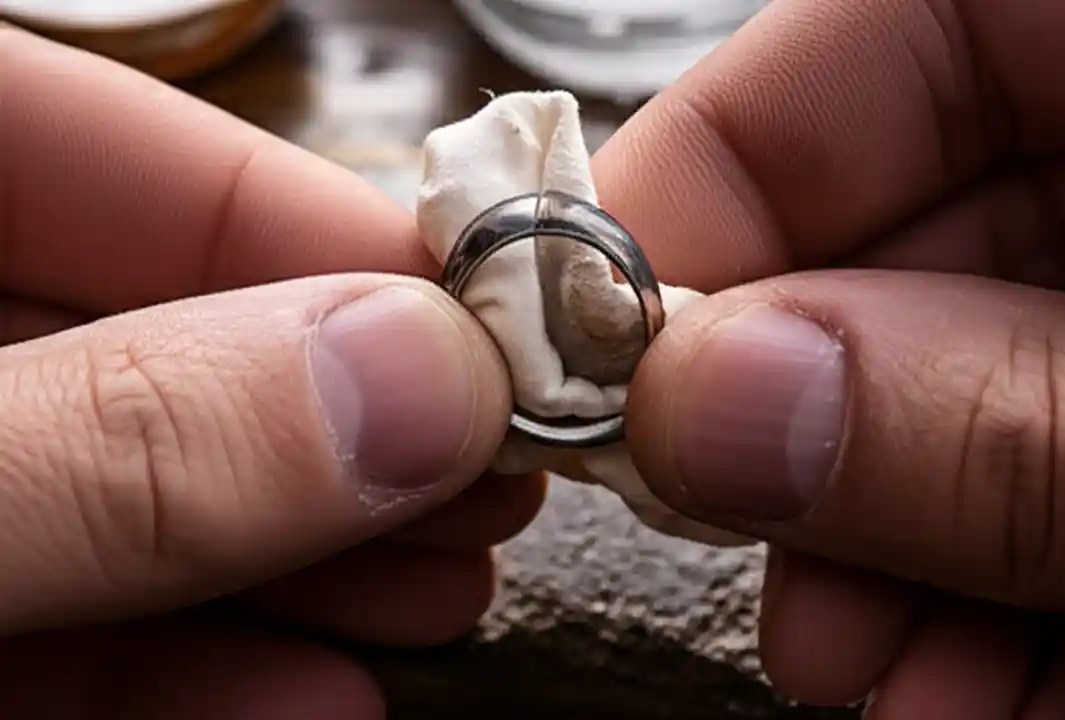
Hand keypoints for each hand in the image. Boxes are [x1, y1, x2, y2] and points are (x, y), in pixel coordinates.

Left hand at [0, 28, 543, 717]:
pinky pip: (54, 634)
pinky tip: (311, 697)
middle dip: (336, 406)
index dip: (289, 211)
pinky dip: (188, 669)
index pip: (90, 141)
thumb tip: (404, 385)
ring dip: (301, 550)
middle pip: (142, 327)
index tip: (470, 303)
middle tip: (490, 460)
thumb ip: (117, 443)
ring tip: (442, 587)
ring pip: (125, 486)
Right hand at [597, 0, 1064, 714]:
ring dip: (931, 541)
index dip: (743, 162)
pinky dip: (1058, 581)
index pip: (939, 13)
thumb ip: (1037, 436)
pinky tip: (1007, 691)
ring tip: (884, 674)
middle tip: (743, 539)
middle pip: (952, 201)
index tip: (625, 338)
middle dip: (834, 417)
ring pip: (1020, 353)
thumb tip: (733, 413)